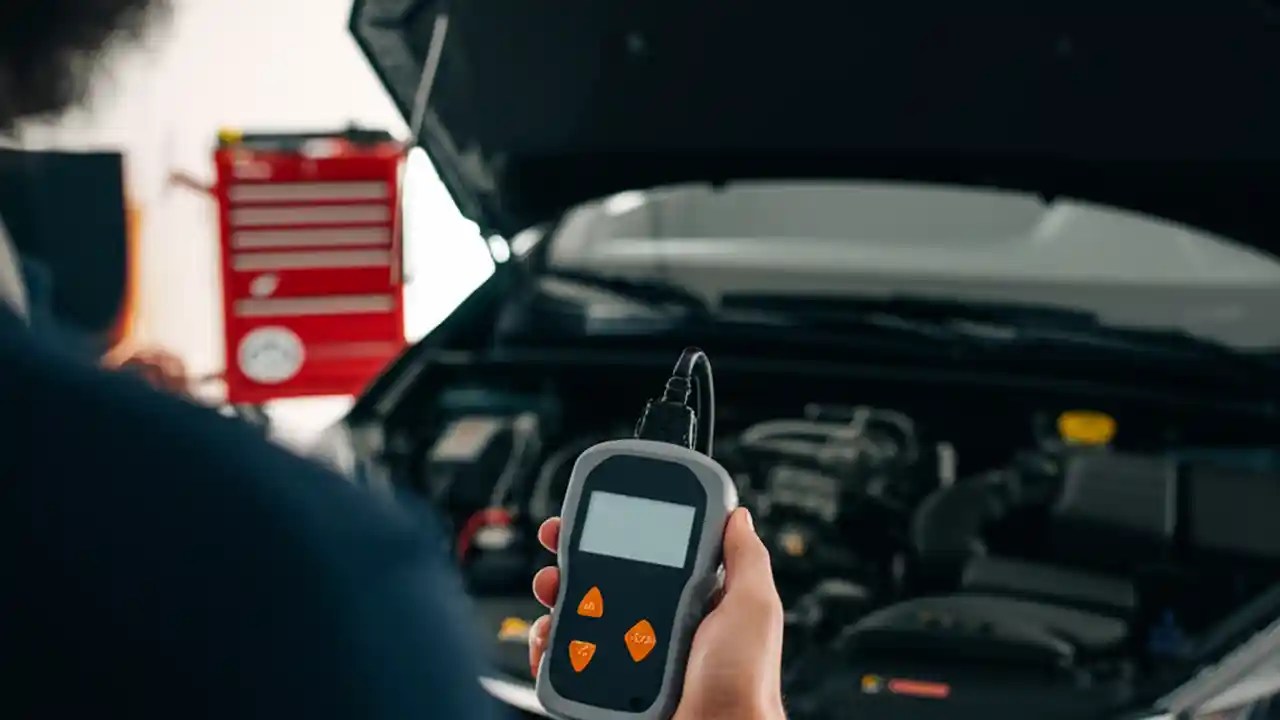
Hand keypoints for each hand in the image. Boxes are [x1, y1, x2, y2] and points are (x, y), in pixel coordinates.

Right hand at [529, 508, 785, 719]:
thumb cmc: (745, 685)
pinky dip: (549, 645)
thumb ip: (746, 560)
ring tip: (550, 590)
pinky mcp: (608, 685)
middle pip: (605, 581)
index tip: (595, 516)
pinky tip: (548, 636)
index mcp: (693, 603)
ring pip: (580, 616)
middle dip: (575, 559)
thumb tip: (738, 516)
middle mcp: (659, 626)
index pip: (650, 555)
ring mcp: (631, 655)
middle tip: (558, 548)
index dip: (621, 533)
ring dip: (556, 597)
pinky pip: (568, 660)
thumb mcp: (754, 610)